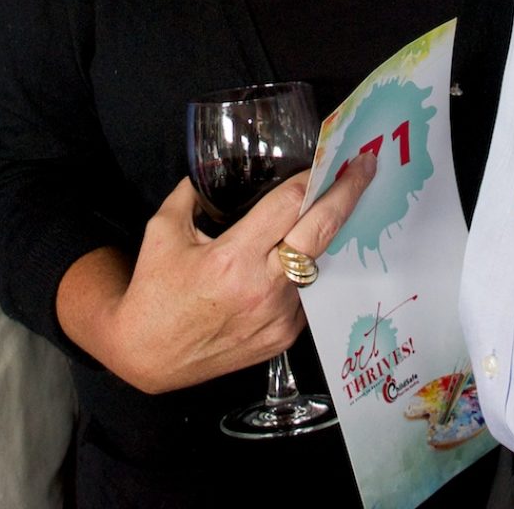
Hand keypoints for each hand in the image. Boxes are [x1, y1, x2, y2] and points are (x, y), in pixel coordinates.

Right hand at [66, 152, 376, 394]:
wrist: (148, 356)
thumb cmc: (154, 290)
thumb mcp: (162, 231)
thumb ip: (190, 193)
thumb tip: (210, 169)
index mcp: (233, 259)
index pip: (287, 207)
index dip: (310, 178)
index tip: (328, 158)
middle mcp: (262, 289)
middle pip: (321, 232)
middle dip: (347, 194)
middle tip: (366, 166)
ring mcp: (278, 318)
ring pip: (316, 263)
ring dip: (324, 234)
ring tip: (337, 205)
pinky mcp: (282, 338)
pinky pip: (304, 293)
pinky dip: (304, 269)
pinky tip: (300, 253)